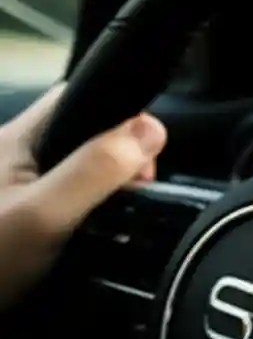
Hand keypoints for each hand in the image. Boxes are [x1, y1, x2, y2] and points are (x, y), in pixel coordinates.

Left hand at [0, 84, 165, 309]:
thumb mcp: (45, 215)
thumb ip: (95, 170)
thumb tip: (154, 128)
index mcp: (15, 140)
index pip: (81, 98)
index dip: (123, 119)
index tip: (146, 165)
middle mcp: (12, 158)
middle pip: (82, 136)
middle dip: (118, 160)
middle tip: (135, 199)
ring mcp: (12, 192)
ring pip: (74, 172)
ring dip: (103, 191)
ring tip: (119, 223)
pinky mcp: (16, 224)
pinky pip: (63, 203)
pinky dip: (85, 215)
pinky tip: (94, 239)